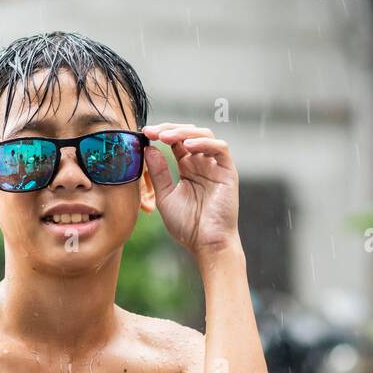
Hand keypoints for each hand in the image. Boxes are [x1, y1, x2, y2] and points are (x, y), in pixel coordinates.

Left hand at [142, 122, 239, 257]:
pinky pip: (220, 148)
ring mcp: (216, 166)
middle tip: (152, 131)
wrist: (206, 244)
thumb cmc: (187, 225)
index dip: (161, 133)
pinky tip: (187, 145)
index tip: (144, 132)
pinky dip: (204, 142)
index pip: (175, 141)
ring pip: (204, 135)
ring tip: (166, 137)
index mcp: (188, 167)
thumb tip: (148, 148)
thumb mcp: (166, 196)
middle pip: (188, 133)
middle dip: (169, 129)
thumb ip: (158, 173)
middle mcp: (202, 162)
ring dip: (184, 133)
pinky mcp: (228, 171)